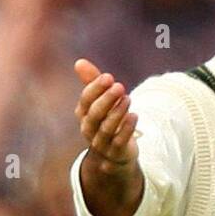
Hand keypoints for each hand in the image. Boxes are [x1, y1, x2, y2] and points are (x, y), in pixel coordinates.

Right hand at [74, 59, 138, 175]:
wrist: (112, 154)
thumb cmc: (106, 120)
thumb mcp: (100, 100)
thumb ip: (93, 81)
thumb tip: (79, 61)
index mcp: (84, 114)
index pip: (86, 100)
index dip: (95, 88)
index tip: (108, 76)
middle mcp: (89, 128)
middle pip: (94, 114)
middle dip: (106, 99)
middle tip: (120, 86)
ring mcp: (101, 142)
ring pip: (106, 128)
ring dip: (117, 113)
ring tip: (128, 98)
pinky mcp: (115, 151)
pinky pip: (119, 141)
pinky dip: (126, 129)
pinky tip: (134, 116)